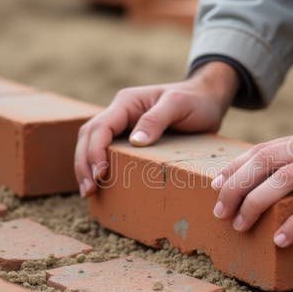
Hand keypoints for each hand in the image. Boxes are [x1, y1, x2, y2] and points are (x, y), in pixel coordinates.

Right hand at [75, 61, 238, 197]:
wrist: (208, 100)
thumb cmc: (196, 100)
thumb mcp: (178, 105)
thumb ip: (156, 119)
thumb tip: (135, 141)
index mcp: (127, 102)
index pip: (100, 127)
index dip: (95, 151)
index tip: (101, 173)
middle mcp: (120, 113)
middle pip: (89, 136)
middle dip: (84, 163)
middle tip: (89, 191)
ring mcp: (124, 125)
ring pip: (93, 144)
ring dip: (87, 167)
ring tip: (89, 192)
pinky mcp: (131, 138)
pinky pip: (108, 151)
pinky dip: (99, 167)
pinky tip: (101, 185)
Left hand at [210, 111, 292, 246]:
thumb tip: (282, 174)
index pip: (262, 149)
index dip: (235, 167)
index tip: (215, 186)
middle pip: (263, 163)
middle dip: (234, 187)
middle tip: (219, 212)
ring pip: (283, 181)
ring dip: (255, 205)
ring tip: (240, 226)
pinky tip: (281, 240)